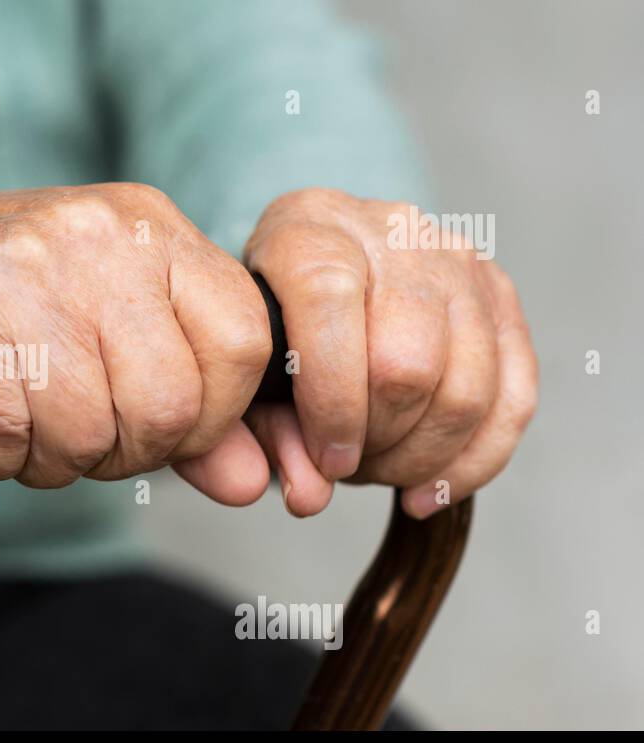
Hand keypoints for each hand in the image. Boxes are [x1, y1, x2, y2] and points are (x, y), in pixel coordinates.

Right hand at [0, 184, 276, 498]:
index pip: (243, 343)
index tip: (158, 431)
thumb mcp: (105, 337)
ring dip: (51, 461)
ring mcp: (23, 260)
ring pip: (88, 429)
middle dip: (121, 454)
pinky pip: (10, 433)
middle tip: (72, 438)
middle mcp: (96, 231)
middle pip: (170, 405)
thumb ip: (188, 410)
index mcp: (148, 226)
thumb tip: (250, 483)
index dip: (211, 418)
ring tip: (19, 428)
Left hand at [233, 188, 537, 518]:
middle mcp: (392, 231)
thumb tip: (310, 497)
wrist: (311, 264)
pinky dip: (473, 462)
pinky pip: (514, 395)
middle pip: (409, 360)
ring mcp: (456, 259)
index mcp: (311, 228)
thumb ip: (261, 431)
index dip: (330, 402)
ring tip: (379, 470)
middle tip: (348, 466)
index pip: (329, 304)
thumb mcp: (243, 363)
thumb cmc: (269, 322)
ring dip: (422, 457)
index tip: (325, 459)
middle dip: (379, 440)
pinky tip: (425, 490)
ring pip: (468, 387)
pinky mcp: (500, 294)